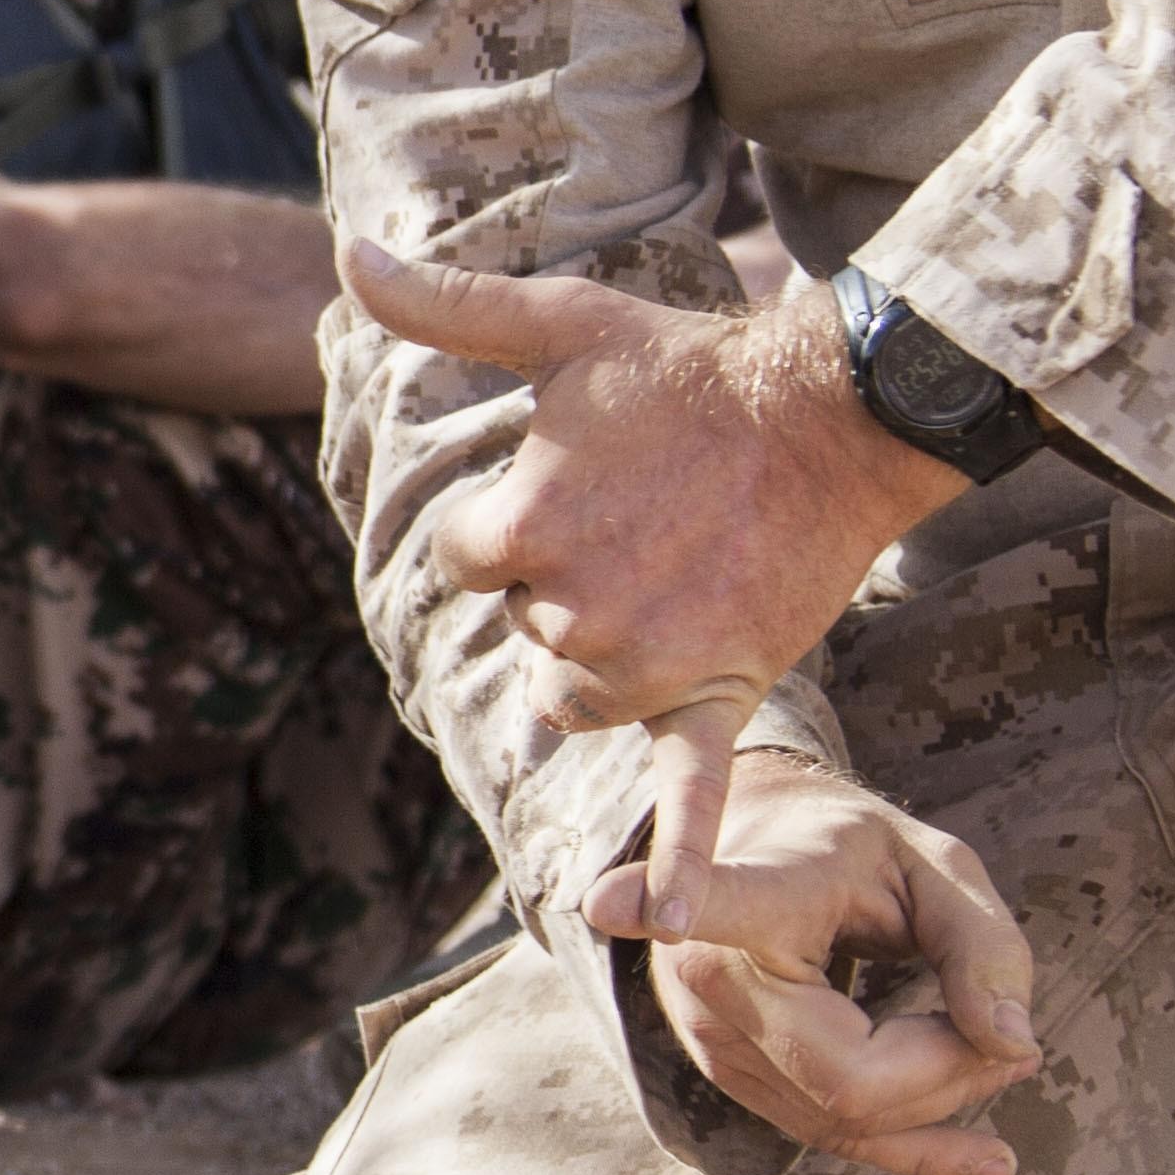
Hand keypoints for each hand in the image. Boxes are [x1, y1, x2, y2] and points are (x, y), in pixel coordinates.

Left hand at [339, 237, 964, 911]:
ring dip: (603, 656)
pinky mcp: (721, 693)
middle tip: (643, 518)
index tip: (577, 480)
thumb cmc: (683, 366)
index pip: (462, 560)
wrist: (832, 412)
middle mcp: (575, 603)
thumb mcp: (554, 324)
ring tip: (670, 577)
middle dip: (565, 583)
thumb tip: (341, 251)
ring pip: (576, 694)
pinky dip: (680, 861)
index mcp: (519, 523)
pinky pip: (691, 792)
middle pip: (522, 627)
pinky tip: (666, 924)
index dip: (511, 523)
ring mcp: (650, 660)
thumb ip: (440, 305)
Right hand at [609, 746, 1039, 1174]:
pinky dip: (918, 1146)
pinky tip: (990, 1158)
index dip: (658, 902)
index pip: (712, 908)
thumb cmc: (855, 853)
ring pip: (848, 1119)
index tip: (604, 899)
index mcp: (752, 896)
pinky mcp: (737, 1078)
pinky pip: (832, 1134)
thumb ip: (984, 945)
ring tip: (997, 1046)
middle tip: (1010, 1027)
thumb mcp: (934, 866)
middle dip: (954, 1069)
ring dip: (943, 1096)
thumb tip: (1014, 1047)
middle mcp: (708, 978)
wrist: (769, 858)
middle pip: (851, 1080)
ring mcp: (712, 1042)